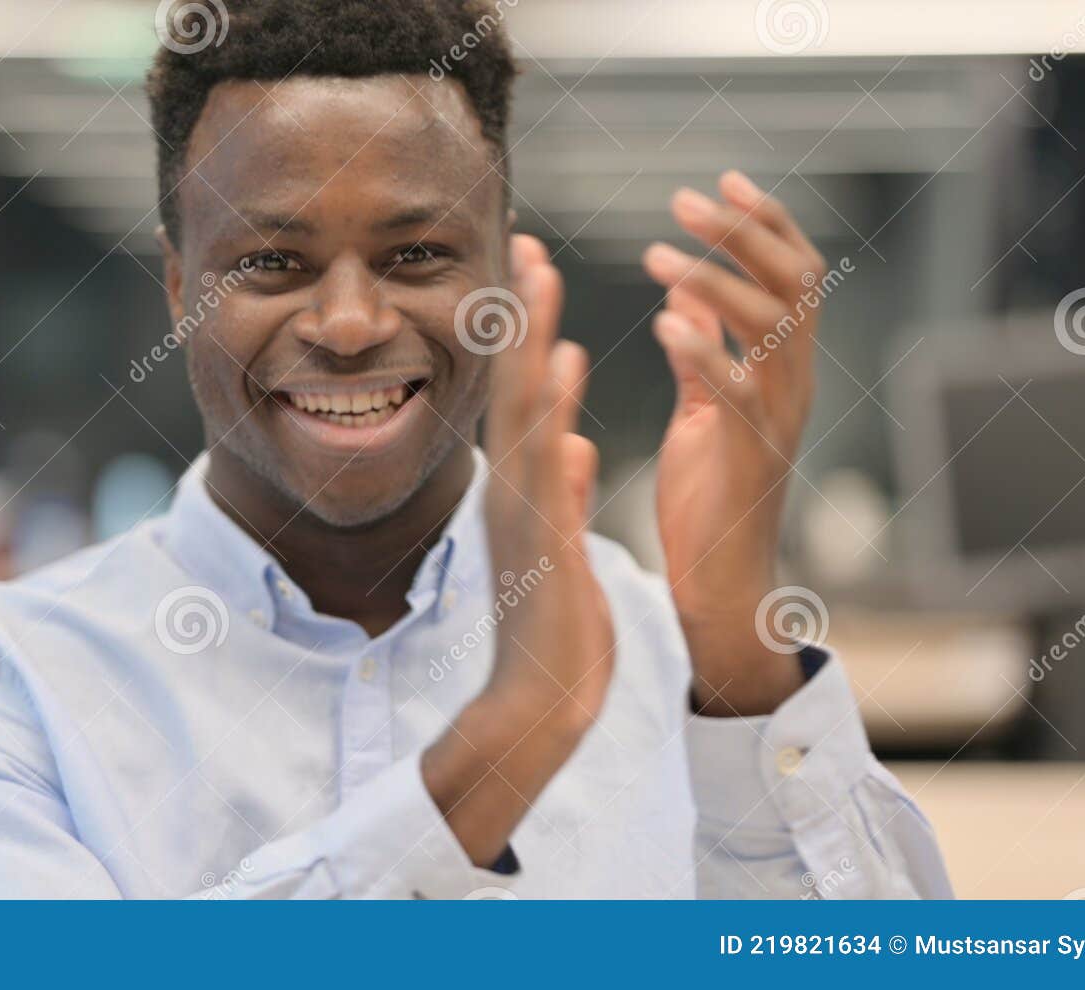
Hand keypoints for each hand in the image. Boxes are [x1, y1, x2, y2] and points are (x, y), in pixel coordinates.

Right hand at [423, 234, 613, 866]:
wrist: (539, 699)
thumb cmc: (554, 626)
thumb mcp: (559, 542)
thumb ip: (562, 489)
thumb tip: (571, 441)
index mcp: (523, 487)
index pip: (524, 395)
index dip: (529, 331)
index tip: (534, 269)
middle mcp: (514, 490)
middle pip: (515, 388)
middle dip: (523, 315)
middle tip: (528, 245)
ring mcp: (524, 516)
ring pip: (525, 418)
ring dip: (534, 350)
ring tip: (543, 283)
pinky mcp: (545, 547)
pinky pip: (550, 477)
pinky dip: (555, 429)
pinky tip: (568, 383)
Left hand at [642, 170, 824, 714]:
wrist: (718, 584)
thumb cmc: (709, 496)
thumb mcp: (704, 408)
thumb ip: (702, 349)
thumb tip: (682, 289)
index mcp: (782, 369)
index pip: (793, 275)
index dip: (765, 223)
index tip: (725, 178)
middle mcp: (793, 385)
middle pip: (794, 284)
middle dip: (744, 233)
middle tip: (686, 199)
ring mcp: (779, 421)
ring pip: (774, 328)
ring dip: (716, 282)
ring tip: (660, 255)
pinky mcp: (751, 458)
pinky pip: (737, 395)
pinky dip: (706, 354)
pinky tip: (665, 323)